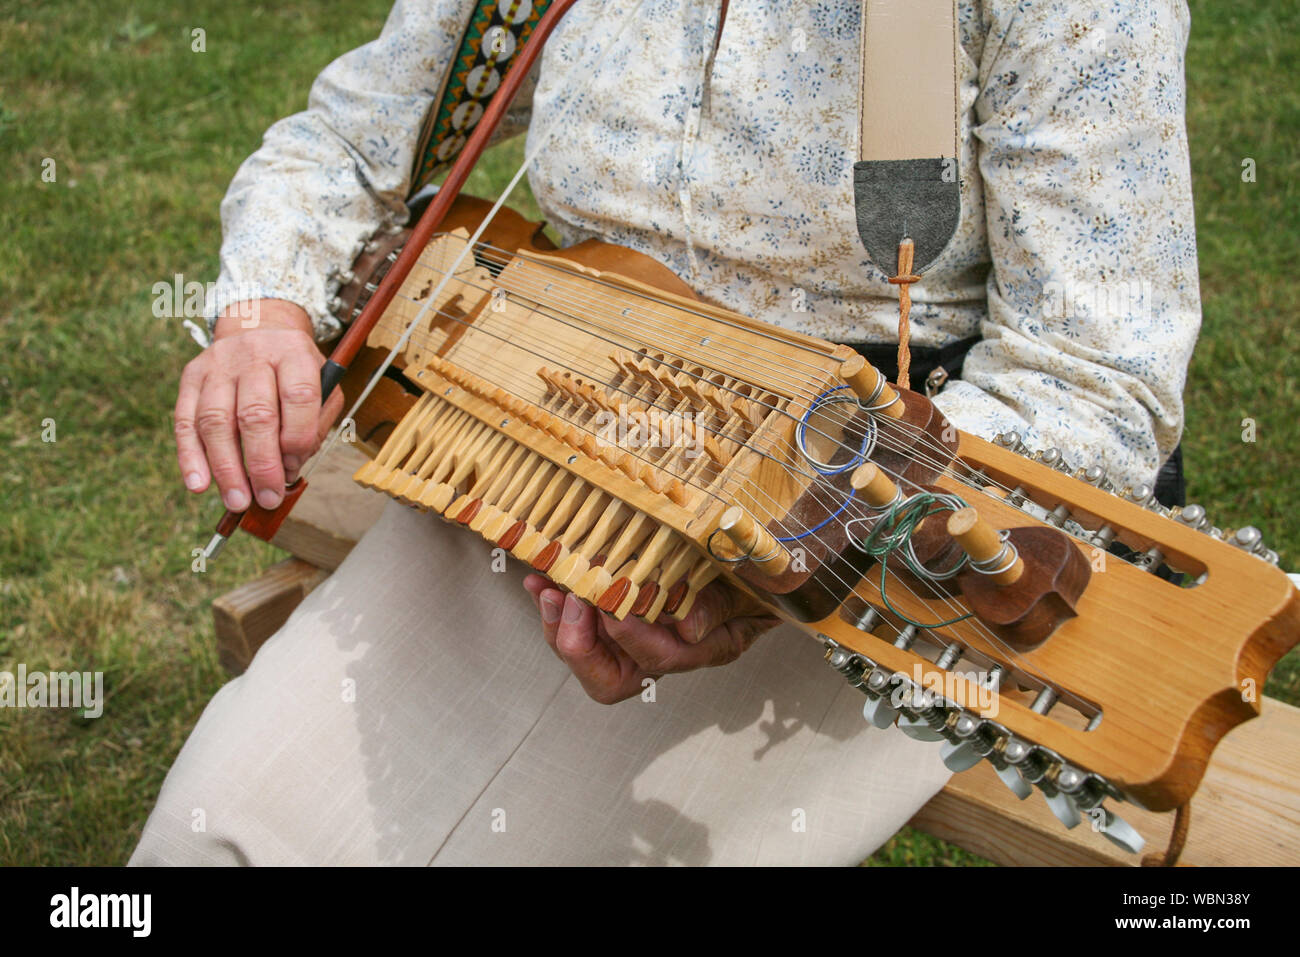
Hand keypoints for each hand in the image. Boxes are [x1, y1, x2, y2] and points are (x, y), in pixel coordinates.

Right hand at [173, 299, 343, 511]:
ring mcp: (218, 364)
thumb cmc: (295, 371)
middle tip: (267, 498)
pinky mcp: (192, 376)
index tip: (294, 470)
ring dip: (226, 468)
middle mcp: (254, 354)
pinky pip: (185, 421)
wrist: (258, 329)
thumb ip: (315, 426)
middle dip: (261, 464)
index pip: (299, 397)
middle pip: (254, 414)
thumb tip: (289, 469)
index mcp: (294, 353)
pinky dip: (190, 457)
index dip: (297, 439)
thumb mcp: (323, 387)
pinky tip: (199, 484)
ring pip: (215, 421)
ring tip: (237, 500)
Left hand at [523, 574, 781, 703]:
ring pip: (587, 654)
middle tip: (569, 599)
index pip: (659, 659)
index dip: (630, 635)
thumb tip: (687, 629)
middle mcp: (663, 653)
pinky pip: (578, 626)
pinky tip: (539, 581)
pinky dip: (554, 605)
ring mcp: (636, 639)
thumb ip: (720, 609)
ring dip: (559, 623)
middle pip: (610, 679)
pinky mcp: (615, 619)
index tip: (613, 599)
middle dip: (580, 644)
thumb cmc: (757, 575)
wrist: (759, 565)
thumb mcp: (750, 587)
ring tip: (547, 587)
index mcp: (702, 649)